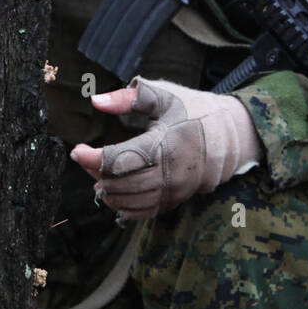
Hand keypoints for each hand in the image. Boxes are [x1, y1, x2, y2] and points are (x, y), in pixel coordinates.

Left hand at [70, 78, 263, 218]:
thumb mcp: (164, 96)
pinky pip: (143, 212)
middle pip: (120, 184)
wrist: (230, 135)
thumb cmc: (194, 110)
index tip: (77, 150)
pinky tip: (113, 194)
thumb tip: (96, 101)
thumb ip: (129, 98)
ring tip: (98, 176)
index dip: (92, 158)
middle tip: (87, 159)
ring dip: (108, 191)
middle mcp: (169, 173)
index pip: (118, 160)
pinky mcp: (175, 200)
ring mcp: (173, 190)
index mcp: (164, 145)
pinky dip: (123, 207)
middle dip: (97, 173)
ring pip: (129, 201)